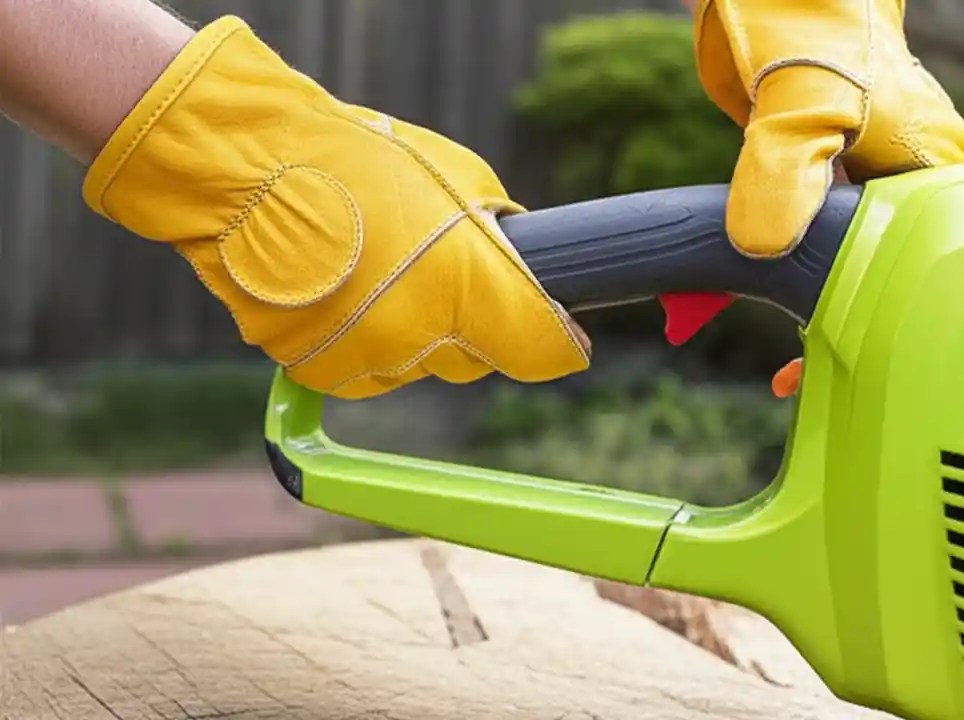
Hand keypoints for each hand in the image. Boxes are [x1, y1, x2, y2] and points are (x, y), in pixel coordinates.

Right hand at [81, 16, 589, 399]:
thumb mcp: (456, 176)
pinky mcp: (312, 368)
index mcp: (466, 286)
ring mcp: (362, 357)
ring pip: (412, 367)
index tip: (564, 337)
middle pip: (471, 362)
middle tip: (436, 271)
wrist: (245, 166)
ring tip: (371, 266)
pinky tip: (336, 287)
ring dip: (407, 333)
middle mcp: (417, 335)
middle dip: (468, 327)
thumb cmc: (357, 159)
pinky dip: (356, 340)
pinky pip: (358, 368)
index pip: (538, 350)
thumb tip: (521, 265)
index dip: (556, 344)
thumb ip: (496, 234)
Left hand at [688, 0, 963, 395]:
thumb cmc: (809, 18)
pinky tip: (733, 301)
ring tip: (773, 367)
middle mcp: (901, 182)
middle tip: (794, 381)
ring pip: (829, 263)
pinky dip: (766, 268)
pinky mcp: (810, 175)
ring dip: (793, 302)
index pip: (920, 271)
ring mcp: (855, 180)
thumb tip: (763, 247)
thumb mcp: (801, 101)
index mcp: (931, 171)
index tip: (836, 369)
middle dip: (834, 328)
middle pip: (876, 278)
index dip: (878, 325)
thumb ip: (783, 172)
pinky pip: (792, 237)